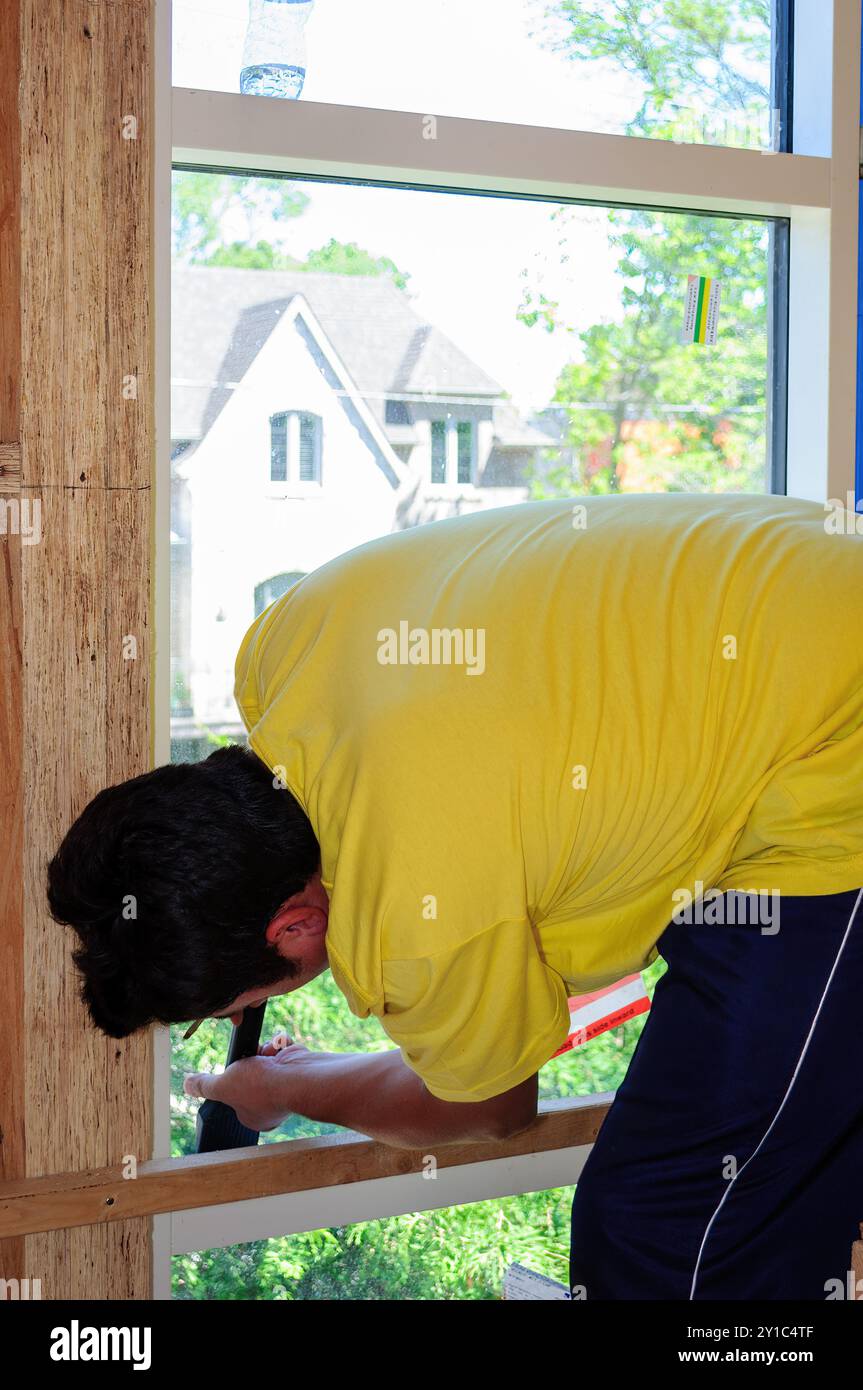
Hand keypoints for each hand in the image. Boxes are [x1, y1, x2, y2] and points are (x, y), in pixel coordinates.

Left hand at [183, 1036, 314, 1131]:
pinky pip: (282, 1050)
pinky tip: (279, 1048)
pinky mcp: (296, 1067)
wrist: (299, 1076)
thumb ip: (205, 1085)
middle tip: (249, 1061)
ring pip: (265, 1058)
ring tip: (266, 1053)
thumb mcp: (223, 1086)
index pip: (235, 1095)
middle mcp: (271, 1103)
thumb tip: (187, 1084)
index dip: (233, 1080)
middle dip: (249, 1061)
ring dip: (264, 1050)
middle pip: (251, 1073)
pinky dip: (279, 1044)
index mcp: (254, 1116)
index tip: (233, 1073)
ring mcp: (285, 1084)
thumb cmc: (263, 1087)